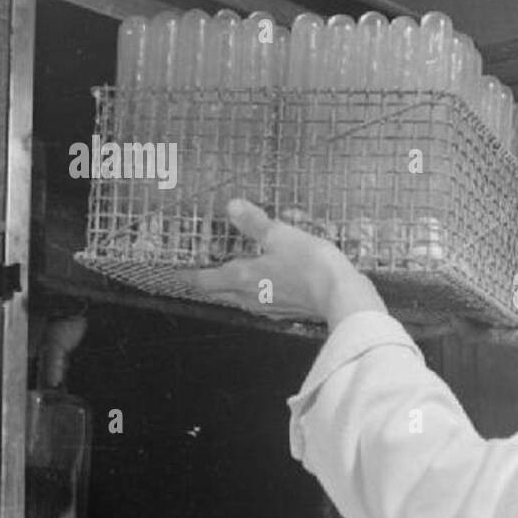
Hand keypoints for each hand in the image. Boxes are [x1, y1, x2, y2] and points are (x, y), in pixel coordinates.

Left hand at [187, 199, 385, 327]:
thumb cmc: (309, 264)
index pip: (205, 280)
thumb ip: (254, 222)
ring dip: (232, 289)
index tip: (177, 273)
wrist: (340, 294)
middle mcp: (250, 296)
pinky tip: (266, 285)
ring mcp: (268, 307)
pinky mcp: (286, 311)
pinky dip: (256, 292)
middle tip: (202, 272)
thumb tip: (232, 206)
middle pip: (220, 293)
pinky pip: (262, 302)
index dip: (188, 275)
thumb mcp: (280, 234)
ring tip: (232, 276)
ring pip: (240, 299)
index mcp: (241, 277)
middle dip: (209, 283)